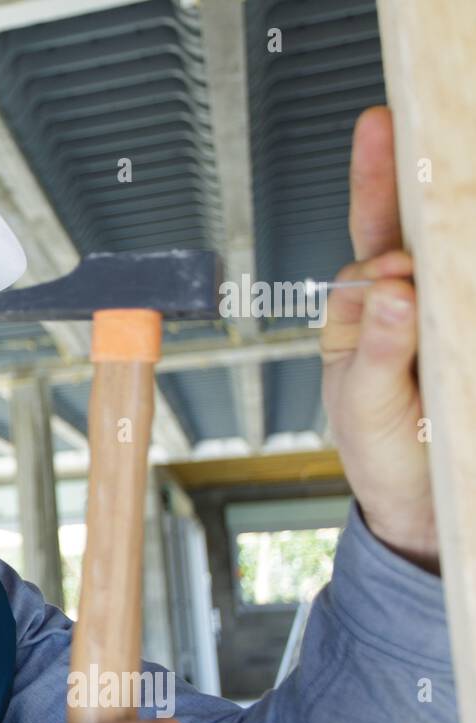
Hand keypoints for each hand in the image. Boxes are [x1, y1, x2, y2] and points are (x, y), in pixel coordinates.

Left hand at [321, 106, 437, 572]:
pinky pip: (461, 284)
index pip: (365, 256)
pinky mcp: (464, 325)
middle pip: (397, 224)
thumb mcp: (365, 410)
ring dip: (443, 207)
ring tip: (444, 163)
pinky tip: (458, 233)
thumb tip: (390, 288)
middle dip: (389, 174)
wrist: (426, 501)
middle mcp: (398, 299)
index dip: (379, 246)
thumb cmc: (383, 452)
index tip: (397, 258)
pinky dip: (456, 255)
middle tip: (384, 123)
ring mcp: (441, 307)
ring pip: (444, 244)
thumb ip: (373, 354)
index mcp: (357, 315)